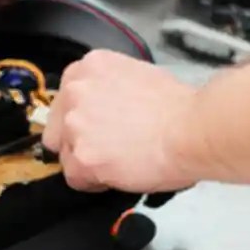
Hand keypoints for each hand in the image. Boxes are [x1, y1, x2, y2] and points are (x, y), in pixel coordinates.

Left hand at [42, 50, 206, 193]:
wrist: (193, 129)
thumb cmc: (179, 108)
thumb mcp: (137, 77)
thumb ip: (109, 89)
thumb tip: (105, 107)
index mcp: (88, 66)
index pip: (65, 98)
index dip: (81, 119)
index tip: (95, 129)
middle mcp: (75, 91)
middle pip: (57, 126)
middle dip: (77, 140)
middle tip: (105, 148)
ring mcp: (74, 123)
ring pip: (65, 155)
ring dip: (87, 162)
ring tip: (118, 162)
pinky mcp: (82, 156)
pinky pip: (75, 178)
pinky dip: (93, 182)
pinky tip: (116, 175)